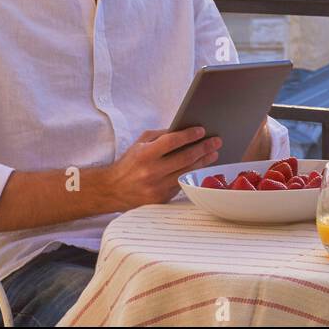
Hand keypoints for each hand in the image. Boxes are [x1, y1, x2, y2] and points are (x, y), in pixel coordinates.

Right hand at [105, 126, 222, 211]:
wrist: (111, 189)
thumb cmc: (130, 162)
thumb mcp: (140, 143)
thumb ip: (161, 135)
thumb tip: (186, 129)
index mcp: (144, 154)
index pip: (172, 141)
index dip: (189, 135)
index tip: (202, 130)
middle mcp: (151, 172)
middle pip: (185, 158)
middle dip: (204, 148)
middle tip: (216, 141)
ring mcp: (157, 188)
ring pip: (187, 172)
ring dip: (204, 161)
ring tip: (214, 153)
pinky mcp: (161, 199)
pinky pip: (181, 184)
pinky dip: (193, 174)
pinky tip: (201, 167)